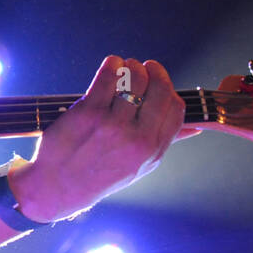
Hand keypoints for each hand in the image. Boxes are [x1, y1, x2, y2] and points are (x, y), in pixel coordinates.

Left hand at [10, 56, 193, 221]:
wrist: (56, 188)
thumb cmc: (98, 175)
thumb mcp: (138, 167)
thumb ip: (164, 143)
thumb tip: (195, 128)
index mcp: (152, 151)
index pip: (176, 108)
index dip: (169, 89)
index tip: (159, 82)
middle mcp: (136, 139)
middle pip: (160, 89)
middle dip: (154, 71)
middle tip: (144, 66)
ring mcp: (112, 126)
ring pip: (134, 79)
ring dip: (131, 65)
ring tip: (124, 66)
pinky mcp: (88, 114)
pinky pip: (107, 77)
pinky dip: (112, 64)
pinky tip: (111, 64)